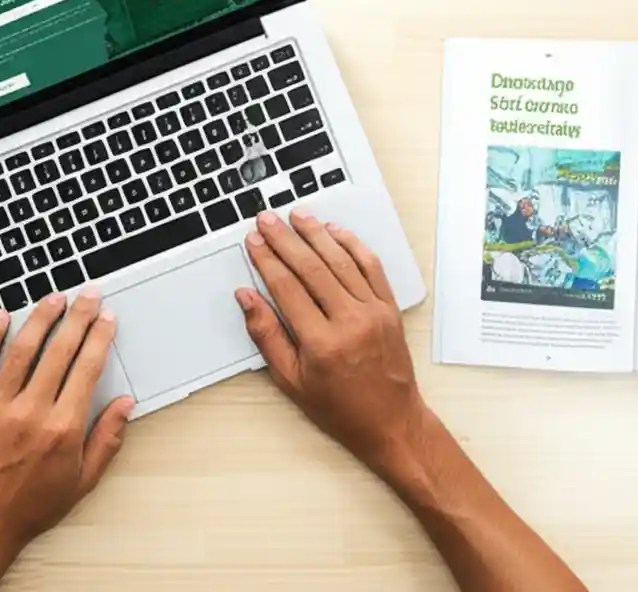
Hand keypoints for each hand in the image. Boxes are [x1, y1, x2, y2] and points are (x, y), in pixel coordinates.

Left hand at [0, 289, 133, 591]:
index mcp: (63, 428)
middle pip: (59, 352)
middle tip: (87, 295)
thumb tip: (126, 404)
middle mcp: (31, 412)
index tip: (107, 319)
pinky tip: (0, 317)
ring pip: (21, 351)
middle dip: (77, 318)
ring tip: (53, 298)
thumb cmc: (35, 504)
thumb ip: (108, 438)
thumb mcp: (85, 477)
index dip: (99, 338)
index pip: (86, 369)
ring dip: (40, 320)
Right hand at [236, 210, 587, 591]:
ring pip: (342, 262)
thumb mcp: (292, 382)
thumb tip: (247, 297)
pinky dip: (354, 246)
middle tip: (267, 219)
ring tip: (298, 216)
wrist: (391, 421)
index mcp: (321, 343)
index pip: (287, 288)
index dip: (267, 261)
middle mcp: (350, 322)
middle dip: (286, 240)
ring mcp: (374, 312)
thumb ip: (267, 336)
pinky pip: (372, 268)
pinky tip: (336, 232)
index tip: (253, 241)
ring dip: (318, 235)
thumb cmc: (339, 409)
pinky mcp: (390, 309)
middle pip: (312, 269)